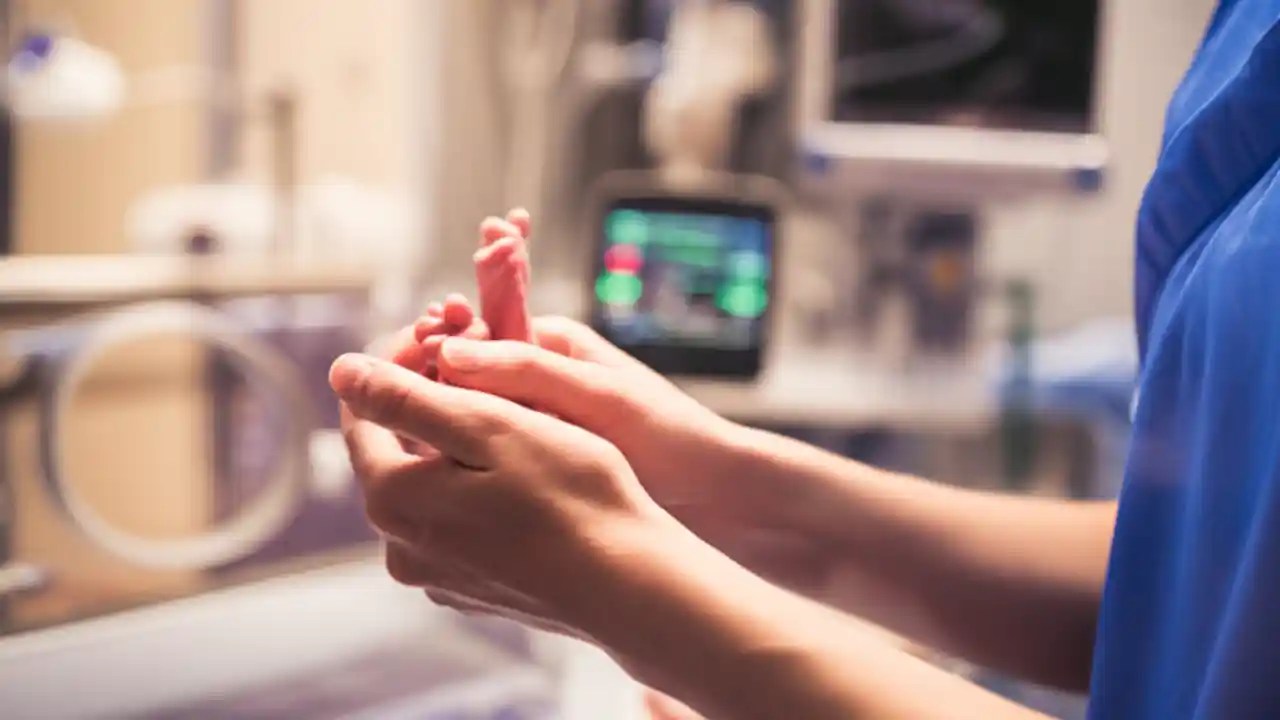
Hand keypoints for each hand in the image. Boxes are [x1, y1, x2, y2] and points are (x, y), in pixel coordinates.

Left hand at [330, 351, 674, 639]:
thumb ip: (406, 398)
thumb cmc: (570, 494)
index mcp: (393, 499)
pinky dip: (480, 491)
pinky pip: (462, 524)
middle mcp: (401, 547)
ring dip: (458, 448)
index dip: (395, 362)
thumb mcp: (488, 425)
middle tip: (483, 368)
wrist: (630, 585)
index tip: (441, 333)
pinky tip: (528, 477)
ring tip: (513, 418)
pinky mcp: (476, 591)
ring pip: (431, 489)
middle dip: (430, 403)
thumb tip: (341, 371)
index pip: (364, 414)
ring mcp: (439, 576)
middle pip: (396, 452)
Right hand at [431, 320, 739, 529]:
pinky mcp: (532, 464)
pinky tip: (431, 479)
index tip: (413, 342)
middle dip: (425, 376)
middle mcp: (531, 378)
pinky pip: (480, 457)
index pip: (475, 328)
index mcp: (548, 342)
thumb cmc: (667, 433)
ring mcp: (528, 423)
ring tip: (402, 434)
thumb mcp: (597, 394)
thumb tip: (449, 351)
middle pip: (458, 372)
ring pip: (464, 417)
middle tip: (395, 388)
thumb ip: (528, 370)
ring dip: (434, 421)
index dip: (439, 334)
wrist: (716, 497)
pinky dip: (455, 461)